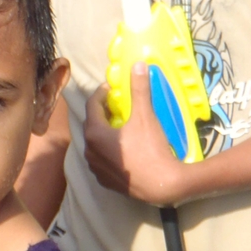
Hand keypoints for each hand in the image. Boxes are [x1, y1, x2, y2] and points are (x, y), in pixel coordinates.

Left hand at [83, 61, 191, 206]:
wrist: (161, 185)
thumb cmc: (151, 148)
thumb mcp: (145, 116)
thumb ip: (139, 90)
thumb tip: (138, 65)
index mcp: (94, 134)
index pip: (92, 106)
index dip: (101, 93)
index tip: (111, 87)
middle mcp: (89, 151)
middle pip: (91, 125)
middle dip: (102, 112)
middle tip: (115, 104)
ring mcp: (95, 168)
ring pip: (94, 144)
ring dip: (103, 132)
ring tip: (118, 125)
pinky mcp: (104, 180)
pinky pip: (101, 160)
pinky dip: (107, 150)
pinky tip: (121, 148)